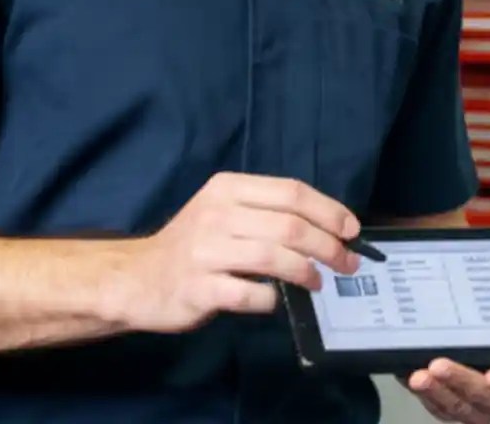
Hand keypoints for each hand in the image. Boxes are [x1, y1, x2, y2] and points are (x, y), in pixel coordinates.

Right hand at [103, 172, 361, 332]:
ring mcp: (205, 251)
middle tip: (347, 263)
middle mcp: (217, 214)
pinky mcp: (199, 287)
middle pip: (290, 226)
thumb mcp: (224, 212)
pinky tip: (277, 300)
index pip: (291, 192)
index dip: (329, 211)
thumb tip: (329, 227)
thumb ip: (268, 213)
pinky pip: (251, 294)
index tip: (352, 230)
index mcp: (227, 188)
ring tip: (318, 282)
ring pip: (275, 258)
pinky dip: (273, 299)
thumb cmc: (194, 246)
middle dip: (329, 247)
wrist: (137, 278)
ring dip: (307, 272)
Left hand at [404, 322, 489, 422]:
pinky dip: (426, 395)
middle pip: (487, 403)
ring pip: (460, 409)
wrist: (472, 319)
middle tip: (441, 363)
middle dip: (463, 384)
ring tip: (419, 374)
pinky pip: (439, 408)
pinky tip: (412, 377)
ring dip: (439, 393)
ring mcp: (476, 404)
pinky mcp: (450, 403)